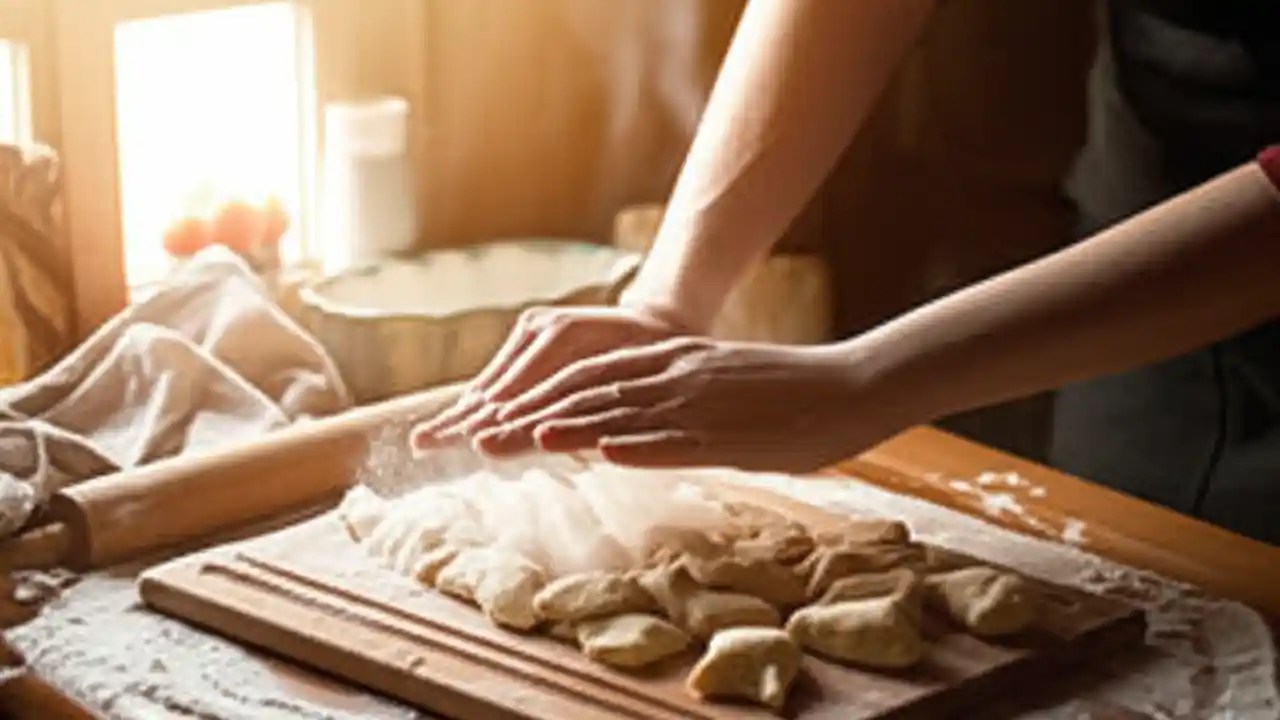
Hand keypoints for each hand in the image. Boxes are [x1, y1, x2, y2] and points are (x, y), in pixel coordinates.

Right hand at [411, 305, 685, 447]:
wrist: (657, 320)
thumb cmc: (653, 351)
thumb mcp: (629, 372)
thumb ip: (586, 400)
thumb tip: (538, 433)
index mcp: (560, 335)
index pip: (515, 392)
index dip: (488, 422)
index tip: (464, 445)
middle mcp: (539, 330)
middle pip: (493, 388)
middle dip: (460, 420)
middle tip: (421, 443)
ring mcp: (532, 329)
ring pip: (491, 383)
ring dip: (461, 413)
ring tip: (426, 437)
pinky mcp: (530, 330)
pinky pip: (500, 376)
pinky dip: (479, 400)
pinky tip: (456, 421)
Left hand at [470, 338, 907, 471]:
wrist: (848, 385)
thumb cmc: (784, 393)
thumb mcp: (716, 382)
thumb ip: (670, 396)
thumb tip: (625, 422)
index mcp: (670, 362)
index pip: (588, 379)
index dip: (534, 399)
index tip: (490, 420)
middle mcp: (675, 375)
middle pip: (588, 395)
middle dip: (527, 418)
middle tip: (476, 440)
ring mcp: (701, 401)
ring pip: (621, 414)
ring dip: (564, 429)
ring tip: (514, 443)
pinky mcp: (732, 431)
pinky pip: (677, 439)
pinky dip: (636, 444)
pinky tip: (601, 454)